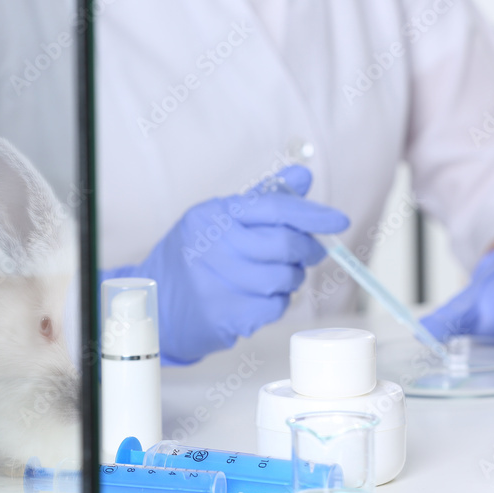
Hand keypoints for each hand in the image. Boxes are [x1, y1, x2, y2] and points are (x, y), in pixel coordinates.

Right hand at [103, 166, 348, 363]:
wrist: (154, 306)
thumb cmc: (192, 259)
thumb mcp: (217, 220)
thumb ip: (262, 199)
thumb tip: (302, 177)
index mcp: (213, 215)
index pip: (273, 207)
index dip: (311, 214)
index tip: (338, 221)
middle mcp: (212, 245)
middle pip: (284, 244)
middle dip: (308, 250)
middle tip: (311, 253)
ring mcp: (216, 282)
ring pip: (284, 278)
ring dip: (291, 278)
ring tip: (275, 277)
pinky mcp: (224, 315)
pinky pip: (274, 306)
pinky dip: (277, 302)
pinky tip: (260, 297)